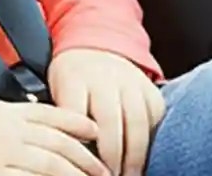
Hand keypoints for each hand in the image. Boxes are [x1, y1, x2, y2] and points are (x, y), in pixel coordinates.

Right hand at [0, 95, 110, 175]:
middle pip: (58, 143)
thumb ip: (7, 115)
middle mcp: (10, 131)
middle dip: (84, 157)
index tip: (95, 130)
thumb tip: (29, 118)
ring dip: (74, 174)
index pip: (52, 115)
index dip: (77, 122)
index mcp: (7, 112)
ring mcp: (3, 154)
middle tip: (103, 169)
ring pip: (50, 164)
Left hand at [47, 49, 165, 175]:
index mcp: (73, 80)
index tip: (82, 165)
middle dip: (111, 156)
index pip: (75, 116)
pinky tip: (146, 155)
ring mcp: (129, 81)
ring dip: (135, 154)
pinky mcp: (149, 86)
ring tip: (129, 174)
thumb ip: (63, 120)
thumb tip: (67, 154)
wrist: (94, 49)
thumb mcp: (56, 92)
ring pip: (137, 121)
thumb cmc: (73, 80)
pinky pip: (156, 115)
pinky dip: (153, 137)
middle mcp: (103, 78)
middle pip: (109, 121)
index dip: (80, 146)